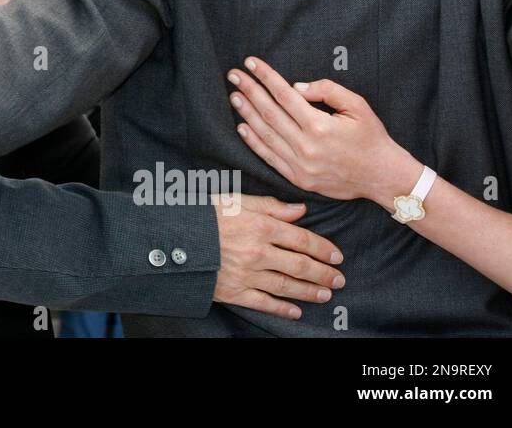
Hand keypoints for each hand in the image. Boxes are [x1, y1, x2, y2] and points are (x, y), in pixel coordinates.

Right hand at [212, 194, 344, 319]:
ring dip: (310, 291)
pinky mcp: (234, 291)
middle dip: (323, 274)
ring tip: (326, 294)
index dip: (323, 249)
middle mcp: (258, 252)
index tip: (337, 256)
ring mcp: (247, 274)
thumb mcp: (234, 200)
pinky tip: (295, 311)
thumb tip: (300, 210)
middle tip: (339, 279)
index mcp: (261, 226)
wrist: (172, 239)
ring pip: (287, 286)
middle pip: (300, 265)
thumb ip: (270, 206)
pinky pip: (264, 303)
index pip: (302, 239)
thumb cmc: (202, 214)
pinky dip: (282, 309)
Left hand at [227, 57, 423, 206]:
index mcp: (320, 126)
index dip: (266, 77)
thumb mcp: (358, 106)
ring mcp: (300, 165)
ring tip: (234, 96)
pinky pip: (269, 157)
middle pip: (269, 113)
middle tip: (234, 75)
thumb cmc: (371, 138)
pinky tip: (242, 127)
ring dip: (247, 114)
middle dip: (249, 91)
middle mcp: (306, 146)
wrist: (382, 177)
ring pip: (265, 135)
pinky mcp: (298, 178)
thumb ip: (327, 91)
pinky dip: (253, 142)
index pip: (284, 96)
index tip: (251, 63)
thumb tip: (296, 87)